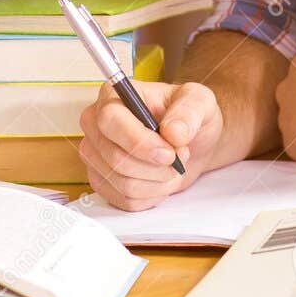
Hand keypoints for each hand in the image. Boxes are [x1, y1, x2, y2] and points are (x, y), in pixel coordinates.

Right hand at [78, 80, 223, 210]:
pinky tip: (161, 180)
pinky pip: (125, 200)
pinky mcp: (102, 181)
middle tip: (178, 157)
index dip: (139, 142)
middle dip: (156, 166)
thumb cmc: (187, 115)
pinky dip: (152, 195)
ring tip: (173, 167)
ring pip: (123, 183)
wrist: (191, 141)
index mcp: (113, 96)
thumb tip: (172, 132)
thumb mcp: (199, 101)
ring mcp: (95, 155)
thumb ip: (189, 112)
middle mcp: (96, 124)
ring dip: (158, 181)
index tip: (168, 153)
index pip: (110, 121)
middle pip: (115, 158)